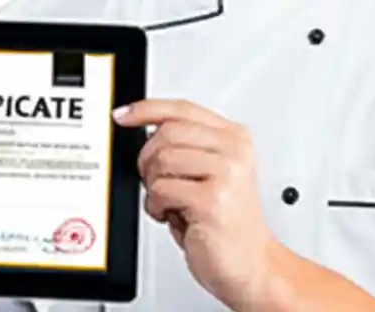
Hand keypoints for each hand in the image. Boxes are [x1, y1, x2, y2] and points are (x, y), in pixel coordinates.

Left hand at [114, 100, 284, 309]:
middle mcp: (234, 151)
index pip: (183, 109)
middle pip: (167, 132)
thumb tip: (146, 129)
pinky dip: (156, 206)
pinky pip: (161, 190)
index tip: (123, 115)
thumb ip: (188, 148)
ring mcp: (226, 173)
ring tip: (171, 203)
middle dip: (148, 159)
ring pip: (161, 160)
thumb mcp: (212, 176)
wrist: (251, 265)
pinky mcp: (212, 199)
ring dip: (154, 187)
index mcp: (235, 138)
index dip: (147, 109)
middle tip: (156, 182)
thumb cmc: (228, 224)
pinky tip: (172, 215)